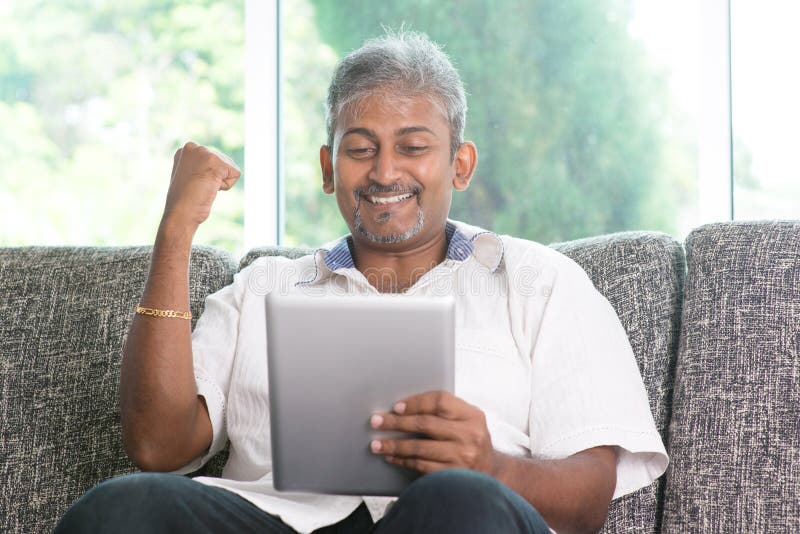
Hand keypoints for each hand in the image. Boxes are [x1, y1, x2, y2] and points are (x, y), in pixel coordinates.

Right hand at [163, 141, 240, 228]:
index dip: (209, 176)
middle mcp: (194, 147)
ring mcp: (204, 153)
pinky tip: (209, 188)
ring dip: (220, 182)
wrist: (180, 213)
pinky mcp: (215, 161)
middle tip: (200, 188)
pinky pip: (236, 174)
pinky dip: (226, 186)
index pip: (214, 160)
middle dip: (216, 178)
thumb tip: (214, 169)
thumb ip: (200, 167)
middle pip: (224, 162)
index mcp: (187, 150)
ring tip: (203, 188)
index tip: (194, 184)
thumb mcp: (189, 177)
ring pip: (230, 168)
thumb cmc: (185, 201)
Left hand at [369, 391, 498, 475]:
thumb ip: (445, 412)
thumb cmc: (472, 441)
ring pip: (419, 448)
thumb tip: (404, 407)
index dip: (415, 402)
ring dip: (394, 445)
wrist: (493, 472)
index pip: (440, 401)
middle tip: (377, 421)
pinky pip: (421, 466)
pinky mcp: (453, 475)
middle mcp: (470, 435)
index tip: (396, 407)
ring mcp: (462, 457)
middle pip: (425, 424)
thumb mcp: (467, 421)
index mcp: (473, 415)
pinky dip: (403, 461)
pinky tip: (392, 457)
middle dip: (396, 422)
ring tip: (377, 444)